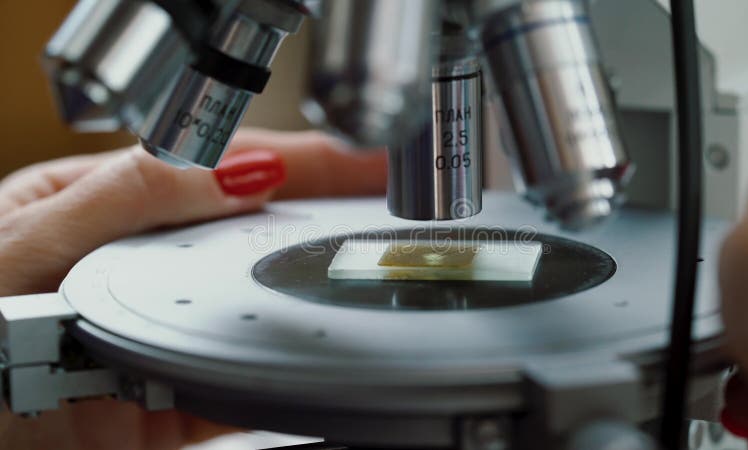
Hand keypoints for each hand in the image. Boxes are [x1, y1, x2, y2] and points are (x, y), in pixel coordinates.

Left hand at [0, 128, 386, 449]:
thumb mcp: (29, 238)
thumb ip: (128, 197)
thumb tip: (233, 171)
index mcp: (107, 205)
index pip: (219, 169)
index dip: (300, 161)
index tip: (362, 158)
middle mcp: (142, 264)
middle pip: (251, 232)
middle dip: (326, 212)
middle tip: (391, 202)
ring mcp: (158, 331)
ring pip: (253, 307)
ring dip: (307, 290)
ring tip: (369, 266)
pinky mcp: (165, 401)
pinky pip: (235, 387)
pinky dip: (275, 380)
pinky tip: (313, 360)